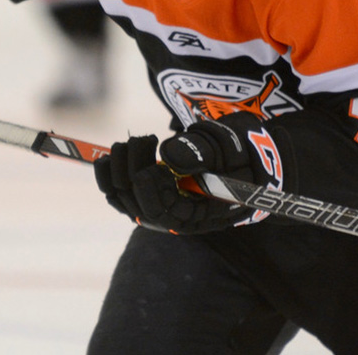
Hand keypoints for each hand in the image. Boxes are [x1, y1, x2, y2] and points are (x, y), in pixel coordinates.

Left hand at [94, 113, 286, 233]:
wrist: (248, 156)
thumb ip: (203, 152)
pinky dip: (110, 174)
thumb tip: (168, 155)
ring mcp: (159, 206)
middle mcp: (173, 218)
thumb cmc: (244, 154)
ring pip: (122, 197)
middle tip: (141, 139)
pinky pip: (119, 190)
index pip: (162, 213)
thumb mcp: (232, 149)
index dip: (149, 191)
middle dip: (129, 172)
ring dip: (116, 170)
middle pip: (136, 205)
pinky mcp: (149, 192)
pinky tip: (111, 154)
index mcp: (197, 216)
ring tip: (127, 142)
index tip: (150, 165)